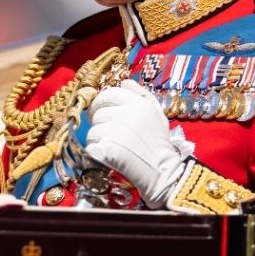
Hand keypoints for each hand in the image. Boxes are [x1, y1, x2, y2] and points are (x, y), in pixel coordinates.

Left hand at [85, 80, 184, 208]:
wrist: (163, 173)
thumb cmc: (159, 144)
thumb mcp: (157, 114)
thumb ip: (142, 95)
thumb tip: (124, 82)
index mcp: (138, 104)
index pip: (108, 94)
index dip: (101, 103)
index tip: (101, 112)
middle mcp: (126, 115)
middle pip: (97, 113)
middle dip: (99, 123)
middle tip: (106, 133)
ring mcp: (116, 132)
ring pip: (92, 131)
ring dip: (97, 140)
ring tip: (112, 148)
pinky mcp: (108, 150)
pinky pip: (91, 147)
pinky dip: (96, 153)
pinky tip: (107, 157)